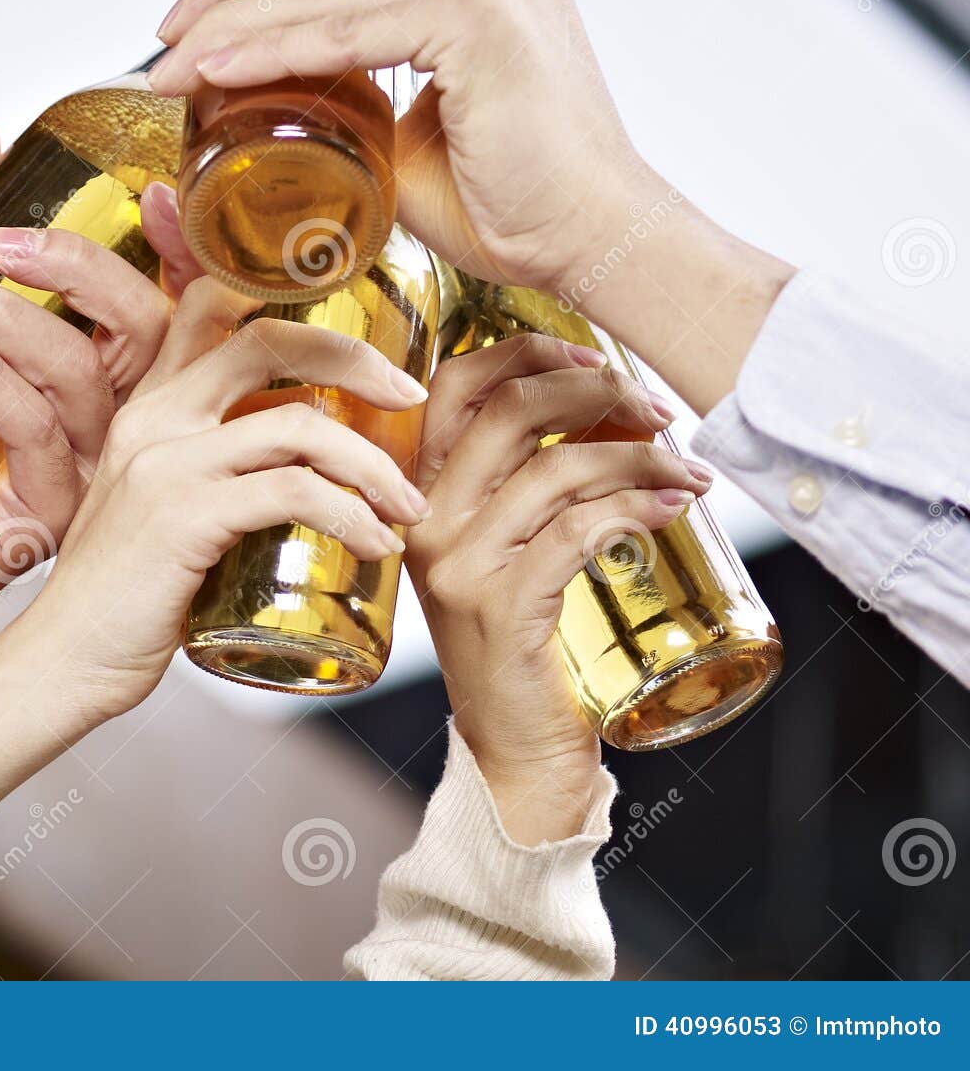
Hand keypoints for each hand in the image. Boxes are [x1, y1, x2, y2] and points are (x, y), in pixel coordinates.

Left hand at [0, 122, 194, 756]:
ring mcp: (88, 473)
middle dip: (83, 270)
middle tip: (0, 241)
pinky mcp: (50, 517)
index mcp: (96, 373)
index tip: (149, 188)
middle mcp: (109, 420)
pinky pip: (39, 434)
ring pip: (88, 377)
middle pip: (144, 329)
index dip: (173, 243)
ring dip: (11, 321)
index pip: (162, 299)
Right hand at [11, 277, 431, 724]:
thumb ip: (210, 474)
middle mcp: (153, 417)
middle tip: (408, 399)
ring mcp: (165, 463)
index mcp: (149, 406)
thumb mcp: (155, 509)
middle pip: (269, 340)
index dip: (286, 296)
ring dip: (373, 464)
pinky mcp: (181, 516)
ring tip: (407, 506)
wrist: (62, 663)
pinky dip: (351, 516)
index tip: (357, 341)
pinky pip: (292, 493)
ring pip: (299, 425)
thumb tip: (299, 471)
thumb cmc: (122, 600)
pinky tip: (375, 544)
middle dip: (355, 359)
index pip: (212, 306)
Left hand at [151, 0, 794, 412]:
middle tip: (166, 25)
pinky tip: (216, 67)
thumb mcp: (414, 129)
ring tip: (173, 56)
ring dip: (232, 21)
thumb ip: (356, 91)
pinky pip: (347, 30)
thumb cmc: (518, 200)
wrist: (590, 243)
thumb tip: (282, 96)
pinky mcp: (483, 15)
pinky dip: (272, 49)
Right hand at [407, 336, 711, 842]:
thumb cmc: (523, 641)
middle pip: (509, 411)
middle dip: (597, 390)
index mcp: (414, 491)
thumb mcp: (502, 547)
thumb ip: (522, 480)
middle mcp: (421, 520)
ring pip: (555, 470)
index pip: (454, 385)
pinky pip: (576, 532)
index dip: (526, 352)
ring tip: (689, 468)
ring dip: (639, 456)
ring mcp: (456, 565)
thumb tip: (608, 397)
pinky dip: (634, 508)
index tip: (591, 353)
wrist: (515, 751)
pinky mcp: (500, 608)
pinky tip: (673, 507)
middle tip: (658, 408)